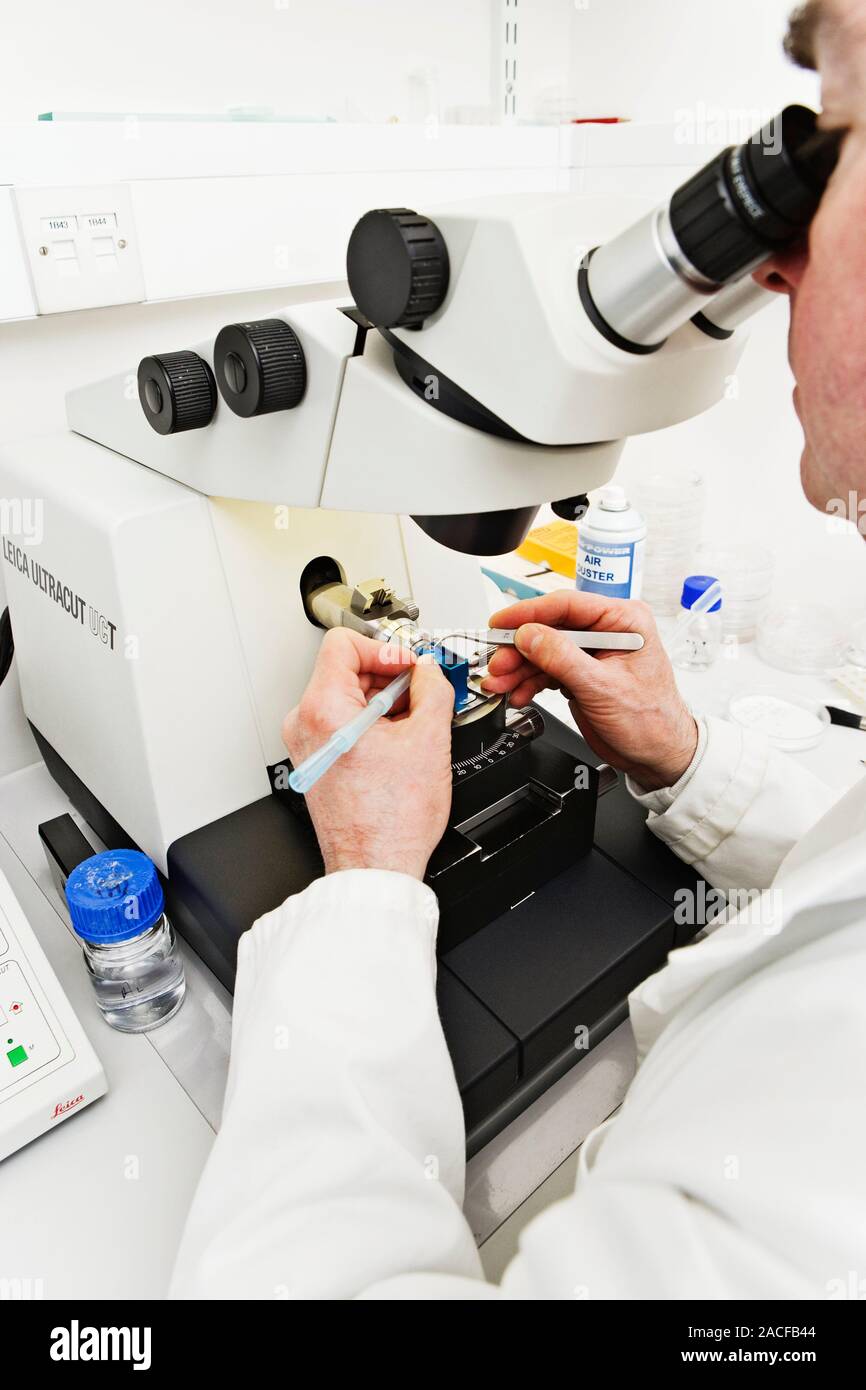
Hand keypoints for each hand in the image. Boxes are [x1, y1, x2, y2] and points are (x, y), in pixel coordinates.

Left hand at [282, 629, 454, 879]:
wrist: (375, 868)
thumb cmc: (390, 822)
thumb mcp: (429, 740)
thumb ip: (433, 689)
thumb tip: (429, 672)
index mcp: (323, 709)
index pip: (343, 644)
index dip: (383, 648)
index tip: (408, 666)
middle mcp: (305, 724)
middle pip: (346, 670)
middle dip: (388, 678)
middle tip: (419, 694)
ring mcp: (307, 745)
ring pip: (346, 698)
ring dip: (383, 703)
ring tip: (413, 725)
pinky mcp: (316, 762)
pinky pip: (343, 724)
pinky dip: (372, 724)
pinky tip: (399, 744)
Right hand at [482, 591, 697, 791]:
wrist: (657, 756)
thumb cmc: (651, 721)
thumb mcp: (602, 688)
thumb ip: (562, 658)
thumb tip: (530, 635)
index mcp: (623, 620)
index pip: (567, 605)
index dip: (529, 613)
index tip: (502, 624)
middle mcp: (606, 632)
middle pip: (549, 628)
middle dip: (519, 649)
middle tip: (498, 664)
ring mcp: (591, 653)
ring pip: (542, 651)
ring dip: (518, 668)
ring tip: (501, 684)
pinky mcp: (580, 674)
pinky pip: (546, 670)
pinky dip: (528, 682)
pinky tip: (518, 693)